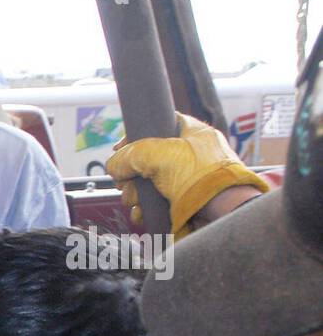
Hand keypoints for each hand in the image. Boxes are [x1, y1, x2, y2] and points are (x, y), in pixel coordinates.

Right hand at [105, 113, 268, 237]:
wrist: (222, 213)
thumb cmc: (201, 177)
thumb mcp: (159, 155)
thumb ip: (130, 155)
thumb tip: (113, 166)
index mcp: (192, 134)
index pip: (159, 123)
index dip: (136, 134)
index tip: (120, 149)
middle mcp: (190, 155)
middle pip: (147, 157)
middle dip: (130, 172)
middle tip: (125, 181)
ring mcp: (186, 179)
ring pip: (147, 182)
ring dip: (134, 193)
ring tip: (134, 200)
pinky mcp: (182, 201)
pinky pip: (154, 201)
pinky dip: (143, 208)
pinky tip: (141, 212)